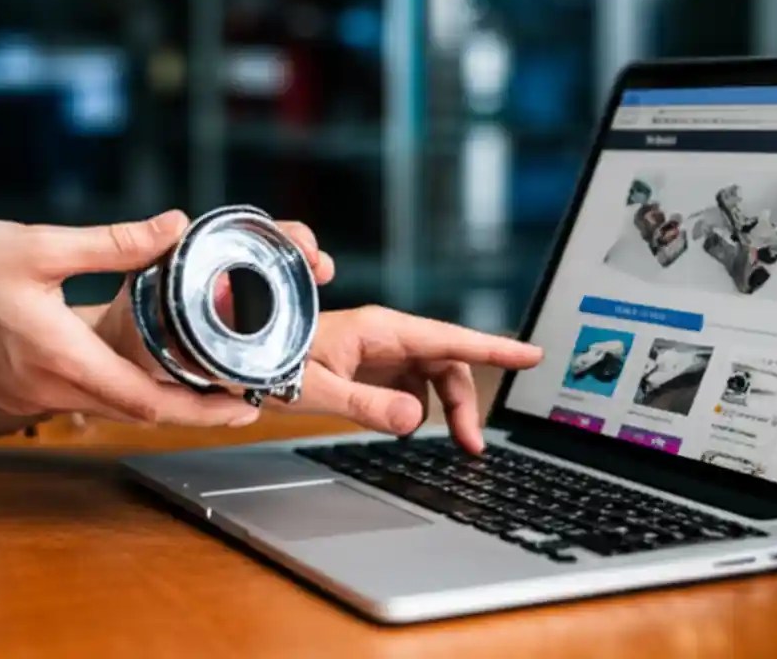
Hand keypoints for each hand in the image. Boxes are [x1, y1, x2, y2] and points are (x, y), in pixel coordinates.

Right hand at [0, 210, 279, 426]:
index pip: (151, 403)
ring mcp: (30, 399)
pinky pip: (78, 396)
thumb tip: (173, 227)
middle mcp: (51, 391)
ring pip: (108, 405)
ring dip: (152, 394)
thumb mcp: (39, 245)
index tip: (244, 409)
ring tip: (196, 373)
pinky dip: (113, 385)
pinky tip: (126, 359)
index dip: (204, 410)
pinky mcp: (15, 393)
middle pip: (138, 411)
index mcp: (65, 360)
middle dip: (192, 406)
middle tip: (237, 394)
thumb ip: (114, 242)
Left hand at [294, 306, 542, 451]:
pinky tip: (408, 427)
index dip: (493, 348)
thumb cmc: (275, 364)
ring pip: (434, 376)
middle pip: (447, 364)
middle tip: (473, 445)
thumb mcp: (316, 390)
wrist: (245, 357)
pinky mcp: (373, 365)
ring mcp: (381, 349)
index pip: (450, 339)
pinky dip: (421, 406)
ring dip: (447, 408)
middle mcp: (387, 335)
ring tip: (452, 443)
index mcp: (380, 330)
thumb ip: (366, 406)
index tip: (531, 355)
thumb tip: (415, 420)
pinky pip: (413, 383)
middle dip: (466, 403)